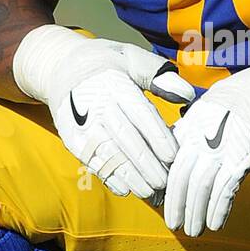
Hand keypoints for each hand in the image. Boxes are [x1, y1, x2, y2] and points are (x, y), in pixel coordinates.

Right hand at [13, 27, 194, 202]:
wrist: (61, 66)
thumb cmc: (108, 63)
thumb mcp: (132, 58)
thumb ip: (160, 75)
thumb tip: (188, 95)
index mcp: (115, 84)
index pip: (140, 114)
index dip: (157, 137)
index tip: (174, 156)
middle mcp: (96, 105)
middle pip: (125, 139)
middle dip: (147, 164)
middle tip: (166, 182)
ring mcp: (81, 124)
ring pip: (108, 155)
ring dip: (130, 177)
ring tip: (151, 192)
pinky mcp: (71, 138)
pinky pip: (91, 161)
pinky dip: (108, 178)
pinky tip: (126, 190)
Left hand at [163, 66, 249, 236]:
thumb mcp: (216, 100)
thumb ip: (199, 121)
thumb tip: (187, 138)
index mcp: (194, 119)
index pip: (169, 156)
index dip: (163, 182)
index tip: (160, 199)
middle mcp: (203, 133)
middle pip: (180, 176)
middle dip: (175, 204)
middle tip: (173, 223)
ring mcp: (223, 145)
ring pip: (200, 188)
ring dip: (195, 213)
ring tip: (192, 231)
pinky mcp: (244, 156)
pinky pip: (226, 190)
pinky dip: (219, 210)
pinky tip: (215, 224)